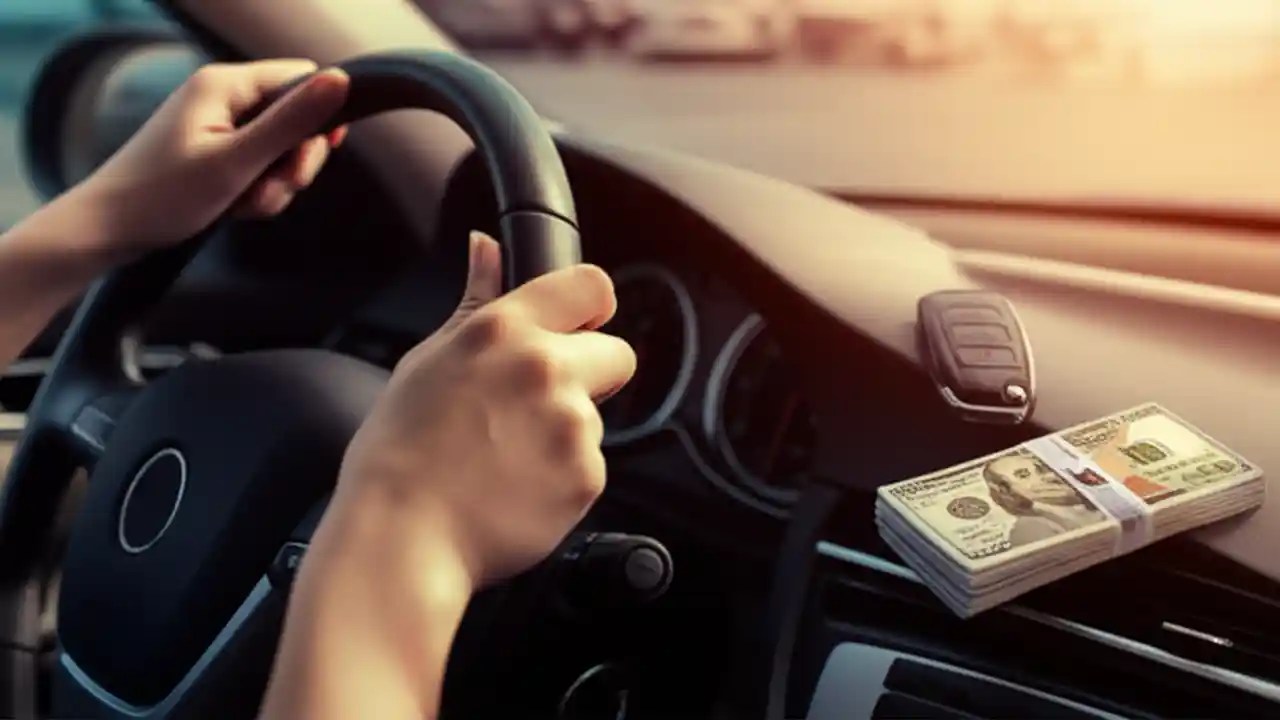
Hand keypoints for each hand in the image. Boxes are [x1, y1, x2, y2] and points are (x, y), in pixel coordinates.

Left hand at [78, 59, 349, 261]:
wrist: (109, 230)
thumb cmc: (162, 196)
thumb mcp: (236, 161)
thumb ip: (291, 122)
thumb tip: (340, 81)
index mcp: (225, 84)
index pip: (303, 79)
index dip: (318, 120)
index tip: (302, 160)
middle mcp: (224, 97)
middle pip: (298, 120)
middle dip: (294, 164)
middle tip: (267, 189)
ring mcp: (221, 125)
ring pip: (283, 151)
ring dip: (275, 186)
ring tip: (242, 204)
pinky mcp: (218, 151)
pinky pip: (262, 168)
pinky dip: (258, 192)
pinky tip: (235, 207)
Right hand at [327, 233, 636, 586]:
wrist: (402, 539)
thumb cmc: (399, 455)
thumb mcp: (427, 361)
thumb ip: (474, 300)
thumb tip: (486, 249)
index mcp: (503, 330)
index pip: (590, 286)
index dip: (589, 308)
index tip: (579, 327)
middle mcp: (545, 369)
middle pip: (617, 353)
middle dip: (589, 375)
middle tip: (534, 407)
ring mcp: (572, 424)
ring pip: (596, 417)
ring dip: (566, 433)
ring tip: (506, 458)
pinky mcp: (587, 476)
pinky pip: (590, 466)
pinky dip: (562, 478)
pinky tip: (515, 488)